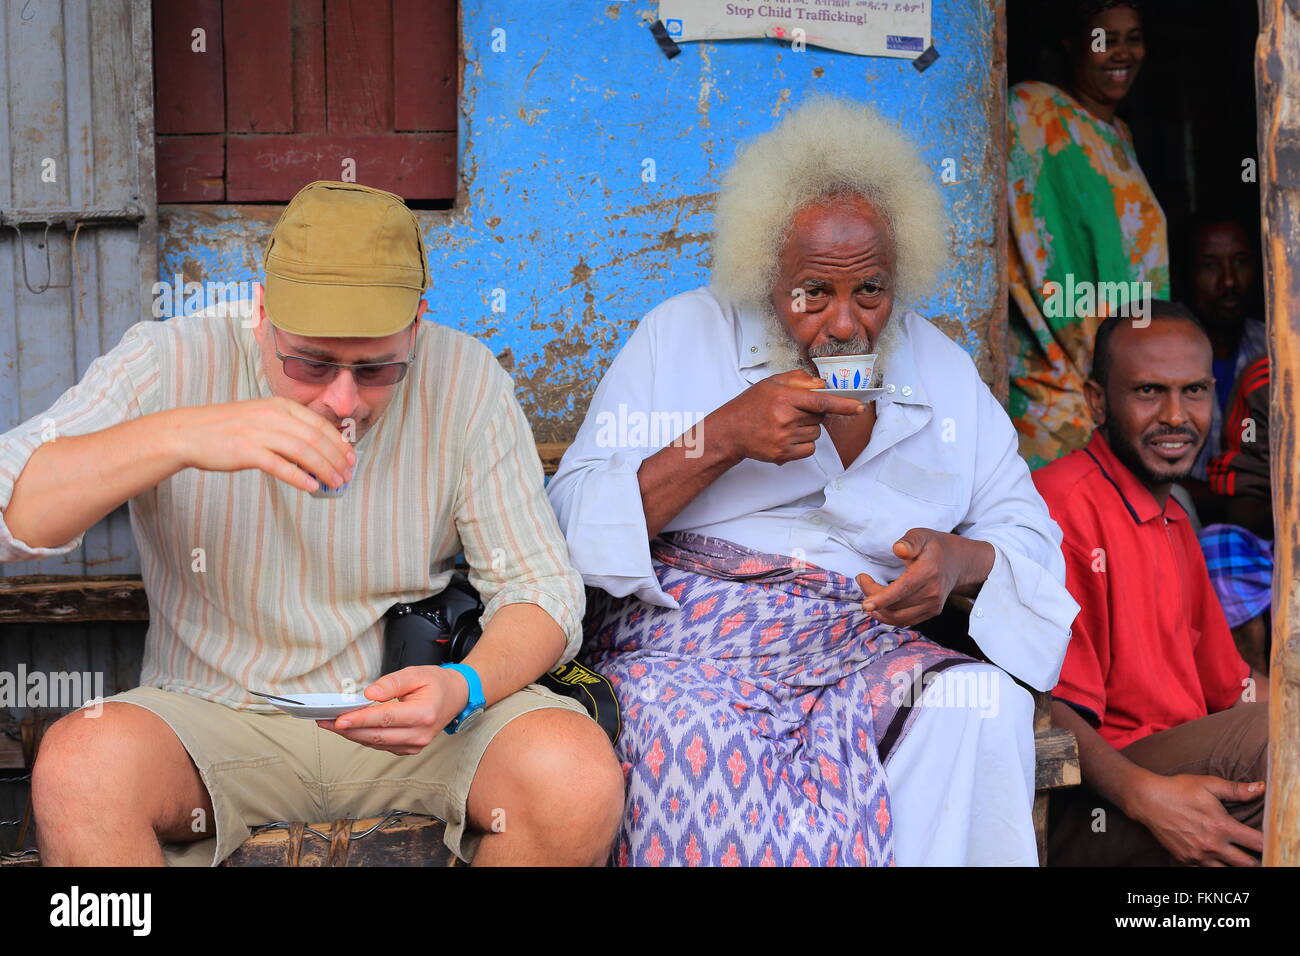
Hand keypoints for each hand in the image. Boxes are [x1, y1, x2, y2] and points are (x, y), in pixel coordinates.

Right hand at [167, 396, 355, 492]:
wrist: (189, 432)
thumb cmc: (226, 428)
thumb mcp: (261, 418)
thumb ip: (287, 430)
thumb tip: (315, 453)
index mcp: (280, 406)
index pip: (319, 424)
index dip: (339, 443)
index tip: (350, 458)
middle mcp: (272, 415)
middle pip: (316, 438)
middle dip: (336, 458)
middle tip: (347, 475)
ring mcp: (259, 432)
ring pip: (303, 451)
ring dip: (324, 469)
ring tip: (335, 483)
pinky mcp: (246, 451)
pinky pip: (280, 466)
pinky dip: (299, 477)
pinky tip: (312, 487)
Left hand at [314, 666, 470, 754]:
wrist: (456, 697)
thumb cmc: (436, 683)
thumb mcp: (417, 673)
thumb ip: (392, 683)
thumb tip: (369, 695)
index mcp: (424, 713)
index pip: (385, 718)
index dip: (359, 720)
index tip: (337, 719)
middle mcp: (420, 734)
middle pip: (376, 735)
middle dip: (347, 729)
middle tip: (323, 721)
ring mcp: (415, 745)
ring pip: (376, 743)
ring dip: (351, 734)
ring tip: (329, 724)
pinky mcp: (409, 749)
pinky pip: (381, 745)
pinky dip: (363, 737)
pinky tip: (349, 728)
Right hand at [710, 370, 864, 464]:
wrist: (731, 431)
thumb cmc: (751, 405)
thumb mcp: (771, 384)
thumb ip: (798, 380)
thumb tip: (822, 385)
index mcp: (784, 398)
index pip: (820, 401)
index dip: (842, 404)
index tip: (858, 407)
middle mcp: (785, 419)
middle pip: (820, 418)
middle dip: (812, 414)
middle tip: (792, 412)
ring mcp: (784, 439)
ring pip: (816, 434)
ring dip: (807, 429)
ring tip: (785, 425)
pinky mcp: (783, 455)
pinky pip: (809, 449)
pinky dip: (803, 444)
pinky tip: (786, 437)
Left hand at [856, 529, 990, 626]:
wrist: (959, 562)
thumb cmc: (935, 546)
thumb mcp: (922, 535)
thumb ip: (909, 542)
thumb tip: (898, 549)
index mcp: (928, 572)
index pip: (903, 590)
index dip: (882, 599)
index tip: (865, 602)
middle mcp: (932, 592)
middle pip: (896, 605)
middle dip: (873, 597)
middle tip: (863, 580)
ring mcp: (934, 605)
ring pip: (899, 617)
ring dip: (879, 610)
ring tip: (868, 593)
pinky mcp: (932, 611)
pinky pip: (906, 620)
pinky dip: (889, 616)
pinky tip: (879, 605)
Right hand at [1129, 773, 1265, 865]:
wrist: (1147, 800)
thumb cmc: (1178, 790)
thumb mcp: (1208, 784)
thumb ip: (1236, 790)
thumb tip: (1261, 788)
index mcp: (1221, 826)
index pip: (1257, 843)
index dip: (1266, 843)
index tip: (1266, 839)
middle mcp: (1212, 845)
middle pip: (1247, 864)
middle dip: (1254, 859)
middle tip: (1252, 851)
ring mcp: (1198, 855)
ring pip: (1228, 871)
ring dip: (1234, 865)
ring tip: (1235, 856)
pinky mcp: (1186, 860)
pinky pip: (1207, 869)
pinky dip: (1214, 864)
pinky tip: (1213, 854)